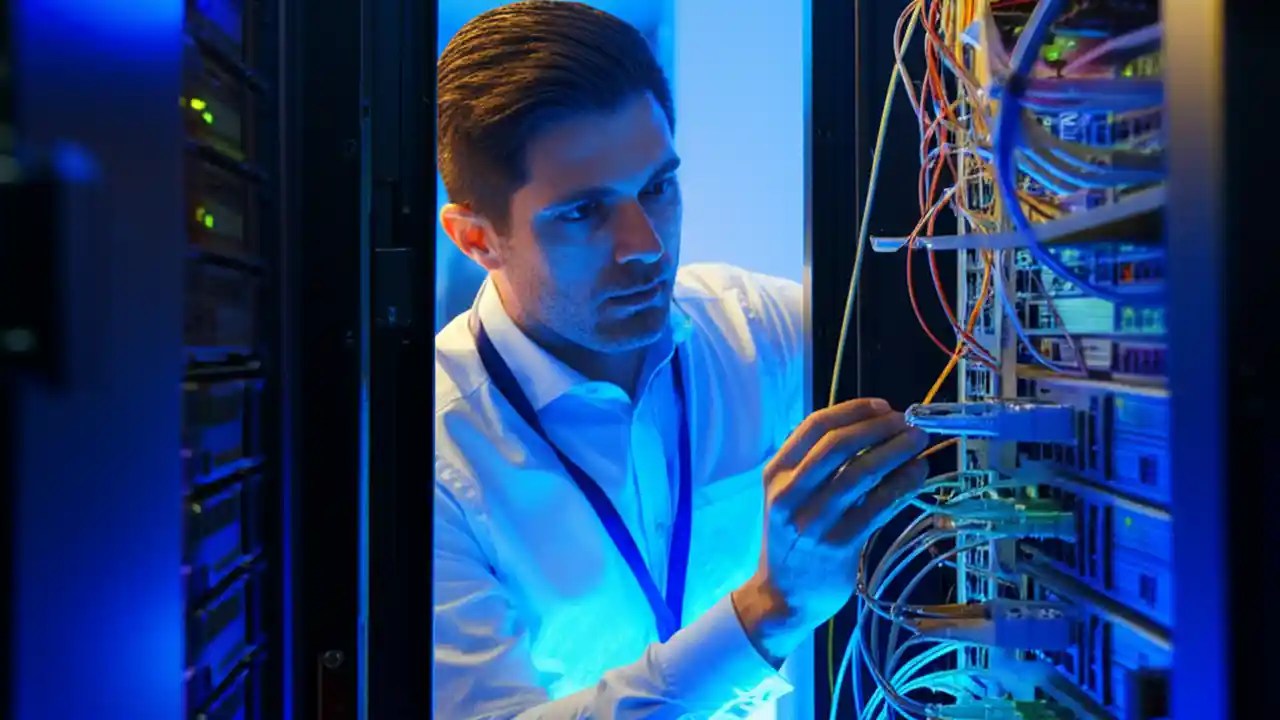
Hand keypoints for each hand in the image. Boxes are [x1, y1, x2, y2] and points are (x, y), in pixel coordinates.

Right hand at [730, 398, 928, 665]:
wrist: (783, 595)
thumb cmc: (792, 538)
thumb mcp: (789, 495)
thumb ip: (816, 464)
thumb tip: (869, 427)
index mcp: (776, 474)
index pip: (814, 427)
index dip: (853, 411)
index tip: (883, 406)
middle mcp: (790, 495)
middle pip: (837, 446)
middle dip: (878, 428)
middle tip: (908, 423)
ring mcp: (814, 521)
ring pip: (860, 475)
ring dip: (895, 452)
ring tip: (919, 443)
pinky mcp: (839, 545)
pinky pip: (877, 507)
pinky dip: (901, 486)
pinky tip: (918, 474)